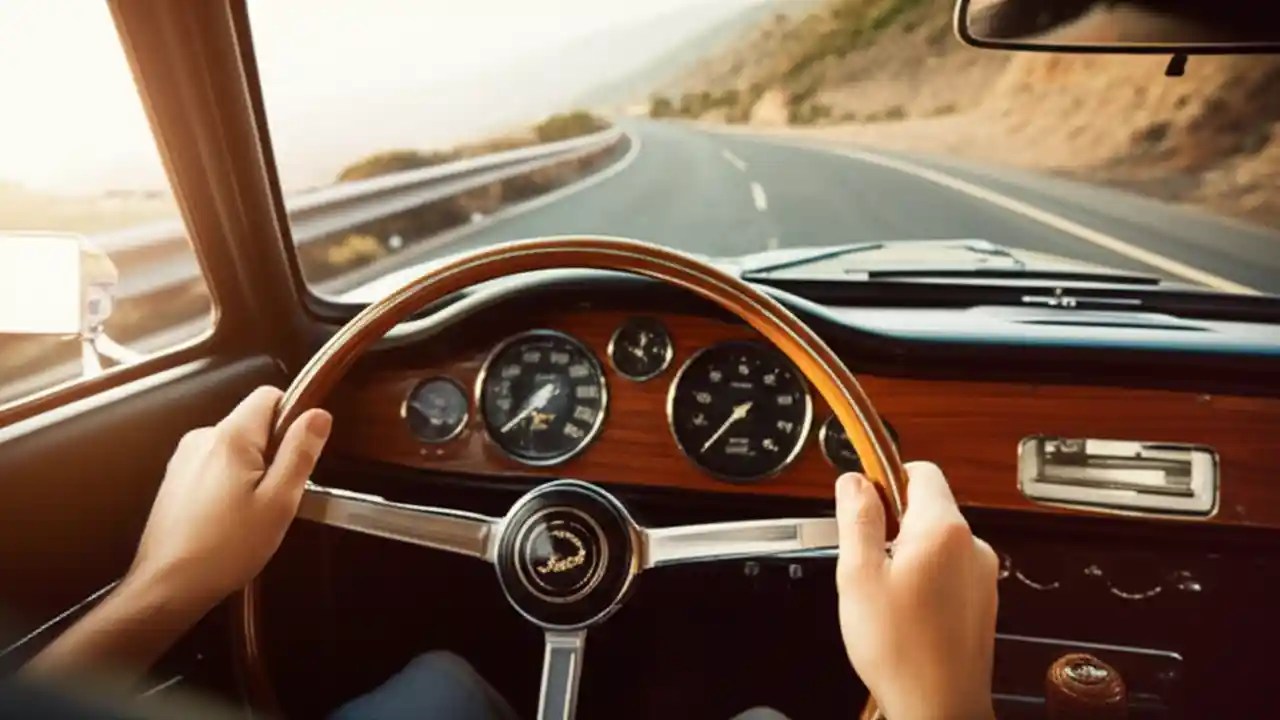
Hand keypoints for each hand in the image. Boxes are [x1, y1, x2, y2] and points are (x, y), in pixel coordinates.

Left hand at [127, 386, 331, 613]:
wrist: (167, 587)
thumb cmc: (227, 548)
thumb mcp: (278, 502)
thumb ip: (300, 453)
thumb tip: (319, 414)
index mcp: (229, 437)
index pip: (269, 396)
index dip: (292, 418)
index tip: (297, 456)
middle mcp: (202, 438)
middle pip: (252, 424)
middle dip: (272, 452)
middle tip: (276, 496)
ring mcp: (184, 458)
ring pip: (234, 447)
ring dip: (250, 471)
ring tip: (251, 513)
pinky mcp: (175, 479)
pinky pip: (215, 466)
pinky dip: (229, 484)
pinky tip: (228, 520)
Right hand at [834, 462, 998, 719]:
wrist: (940, 709)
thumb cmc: (902, 652)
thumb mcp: (858, 576)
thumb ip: (857, 520)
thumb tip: (854, 481)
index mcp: (943, 530)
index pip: (920, 471)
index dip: (885, 477)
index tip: (862, 494)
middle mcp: (972, 546)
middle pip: (927, 507)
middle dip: (892, 523)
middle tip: (864, 559)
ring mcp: (981, 575)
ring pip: (936, 542)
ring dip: (908, 554)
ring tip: (884, 594)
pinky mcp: (981, 601)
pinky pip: (949, 570)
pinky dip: (925, 579)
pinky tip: (904, 612)